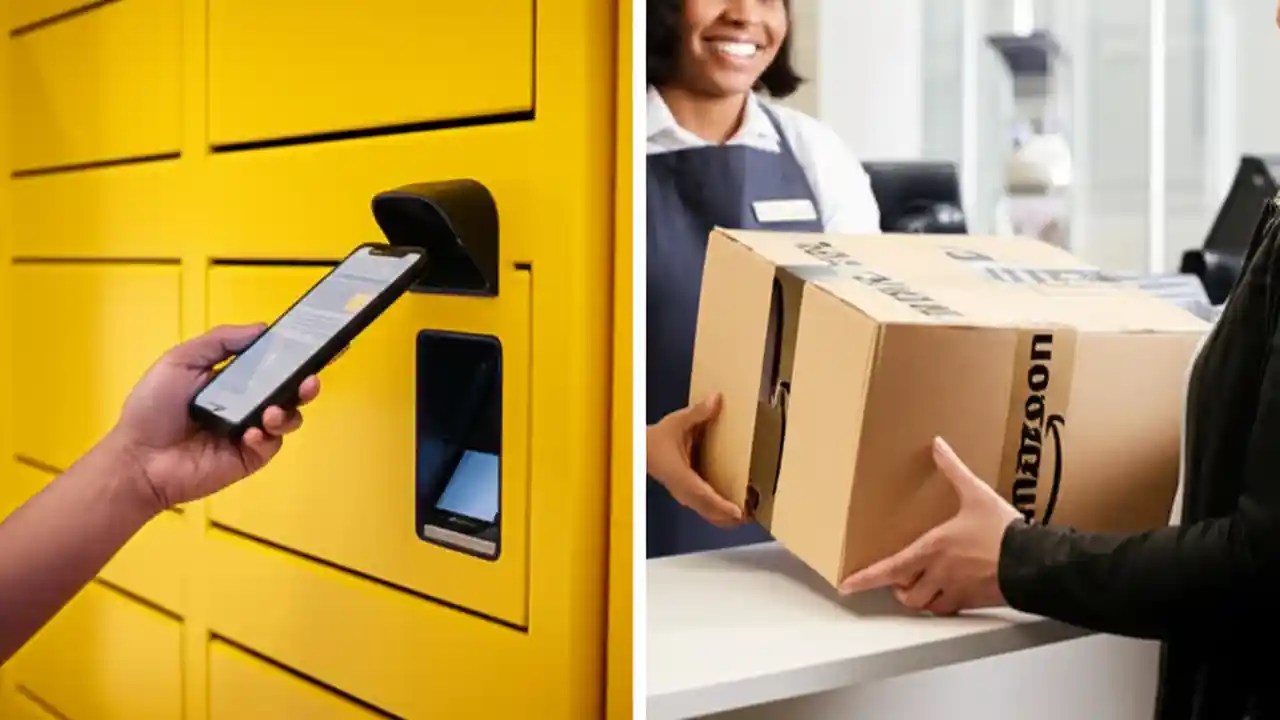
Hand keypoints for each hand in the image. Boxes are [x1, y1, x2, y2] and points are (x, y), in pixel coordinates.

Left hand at [109, 323, 320, 511]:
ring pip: (288, 418)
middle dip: (305, 384)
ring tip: (272, 412)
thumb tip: (262, 328)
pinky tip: (249, 433)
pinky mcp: (250, 457)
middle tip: (310, 380)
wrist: (138, 457)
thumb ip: (220, 341)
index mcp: (233, 380)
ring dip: (288, 412)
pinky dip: (265, 436)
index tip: (309, 346)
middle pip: (289, 391)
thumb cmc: (152, 408)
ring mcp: (250, 431)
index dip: (292, 357)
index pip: (271, 365)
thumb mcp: (181, 361)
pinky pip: (271, 444)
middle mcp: (246, 404)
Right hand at [647, 394, 743, 527]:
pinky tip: (734, 509)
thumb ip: (698, 413)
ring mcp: (684, 495)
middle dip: (730, 517)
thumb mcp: (677, 422)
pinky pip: (705, 508)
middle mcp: (683, 491)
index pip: (703, 495)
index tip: (738, 511)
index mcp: (680, 476)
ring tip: (748, 515)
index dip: (721, 505)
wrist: (639, 449)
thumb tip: (716, 399)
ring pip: (707, 514)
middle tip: (752, 515)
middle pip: (709, 511)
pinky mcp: (687, 495)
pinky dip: (719, 512)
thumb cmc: (656, 439)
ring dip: (726, 517)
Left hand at [838, 437, 1021, 614]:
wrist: (1034, 561)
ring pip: (927, 605)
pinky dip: (944, 604)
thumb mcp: (975, 494)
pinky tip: (949, 592)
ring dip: (920, 599)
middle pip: (906, 594)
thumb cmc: (1003, 531)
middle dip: (900, 589)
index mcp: (932, 549)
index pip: (890, 568)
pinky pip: (950, 609)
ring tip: (921, 586)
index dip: (866, 579)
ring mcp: (957, 590)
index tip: (847, 586)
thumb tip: (938, 444)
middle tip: (899, 579)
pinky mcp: (975, 601)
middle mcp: (939, 573)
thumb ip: (953, 469)